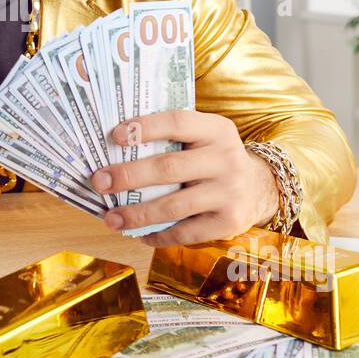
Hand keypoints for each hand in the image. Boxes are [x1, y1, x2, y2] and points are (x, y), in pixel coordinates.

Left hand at [89, 111, 278, 246]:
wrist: (259, 188)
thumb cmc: (213, 159)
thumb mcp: (204, 139)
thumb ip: (171, 140)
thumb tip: (115, 151)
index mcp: (217, 130)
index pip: (177, 122)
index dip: (146, 127)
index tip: (115, 136)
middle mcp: (226, 158)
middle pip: (169, 167)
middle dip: (128, 176)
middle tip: (99, 182)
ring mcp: (230, 192)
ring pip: (173, 205)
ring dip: (136, 213)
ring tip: (110, 218)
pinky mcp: (229, 221)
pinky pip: (185, 231)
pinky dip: (158, 235)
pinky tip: (138, 234)